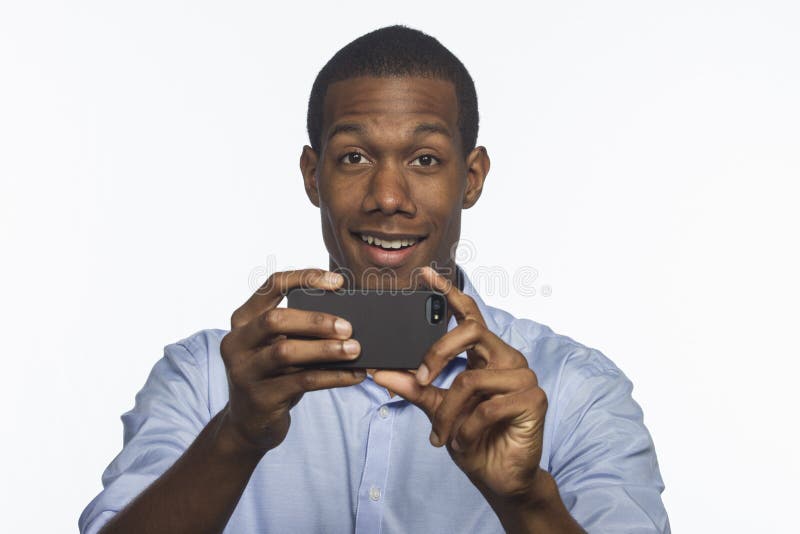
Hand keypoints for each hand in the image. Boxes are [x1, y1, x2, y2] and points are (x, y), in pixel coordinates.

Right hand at [220, 268, 365, 454]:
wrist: (249, 423)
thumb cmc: (273, 375)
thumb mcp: (279, 346)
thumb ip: (299, 330)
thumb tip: (347, 319)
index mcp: (243, 320)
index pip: (272, 285)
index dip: (305, 278)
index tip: (339, 282)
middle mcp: (236, 342)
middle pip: (275, 320)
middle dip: (316, 321)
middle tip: (348, 327)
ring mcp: (244, 371)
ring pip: (287, 352)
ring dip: (326, 349)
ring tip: (355, 350)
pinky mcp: (260, 398)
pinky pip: (302, 382)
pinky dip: (333, 376)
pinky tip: (354, 375)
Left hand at [373, 267, 547, 503]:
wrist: (499, 477)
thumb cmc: (473, 438)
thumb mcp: (437, 410)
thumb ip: (415, 388)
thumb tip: (381, 372)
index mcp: (486, 354)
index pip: (468, 315)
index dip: (449, 292)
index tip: (425, 275)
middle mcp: (507, 358)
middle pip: (470, 331)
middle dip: (438, 352)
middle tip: (421, 377)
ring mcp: (523, 376)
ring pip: (471, 378)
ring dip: (448, 410)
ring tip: (442, 433)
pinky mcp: (534, 398)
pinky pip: (487, 405)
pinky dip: (467, 426)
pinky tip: (464, 440)